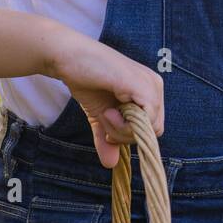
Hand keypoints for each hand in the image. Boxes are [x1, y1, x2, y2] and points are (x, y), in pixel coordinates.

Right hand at [46, 26, 164, 167]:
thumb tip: (111, 165)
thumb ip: (107, 138)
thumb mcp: (100, 116)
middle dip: (127, 135)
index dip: (130, 135)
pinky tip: (109, 112)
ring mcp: (150, 84)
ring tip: (106, 114)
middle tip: (107, 120)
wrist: (67, 58)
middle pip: (154, 131)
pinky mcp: (140, 85)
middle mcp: (155, 85)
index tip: (108, 128)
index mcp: (150, 91)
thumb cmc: (86, 81)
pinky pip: (144, 120)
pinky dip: (124, 125)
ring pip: (150, 128)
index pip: (153, 128)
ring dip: (123, 130)